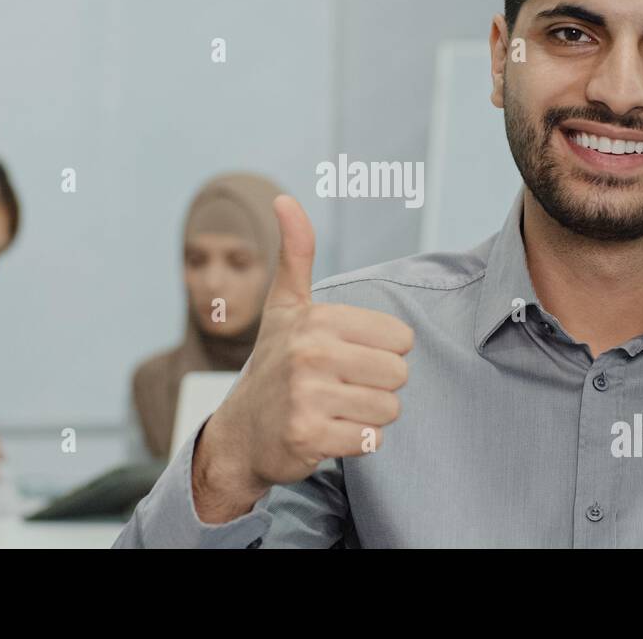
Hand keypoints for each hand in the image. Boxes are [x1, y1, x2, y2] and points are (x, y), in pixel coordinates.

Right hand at [193, 195, 412, 519]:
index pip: (401, 338)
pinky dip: (357, 442)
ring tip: (335, 409)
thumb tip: (283, 199)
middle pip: (399, 374)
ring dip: (369, 416)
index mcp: (316, 318)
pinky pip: (370, 440)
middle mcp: (309, 353)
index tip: (348, 357)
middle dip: (378, 386)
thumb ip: (296, 253)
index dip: (382, 352)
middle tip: (342, 387)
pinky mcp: (308, 437)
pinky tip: (328, 431)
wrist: (241, 433)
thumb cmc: (274, 363)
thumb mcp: (285, 306)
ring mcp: (307, 397)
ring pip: (388, 409)